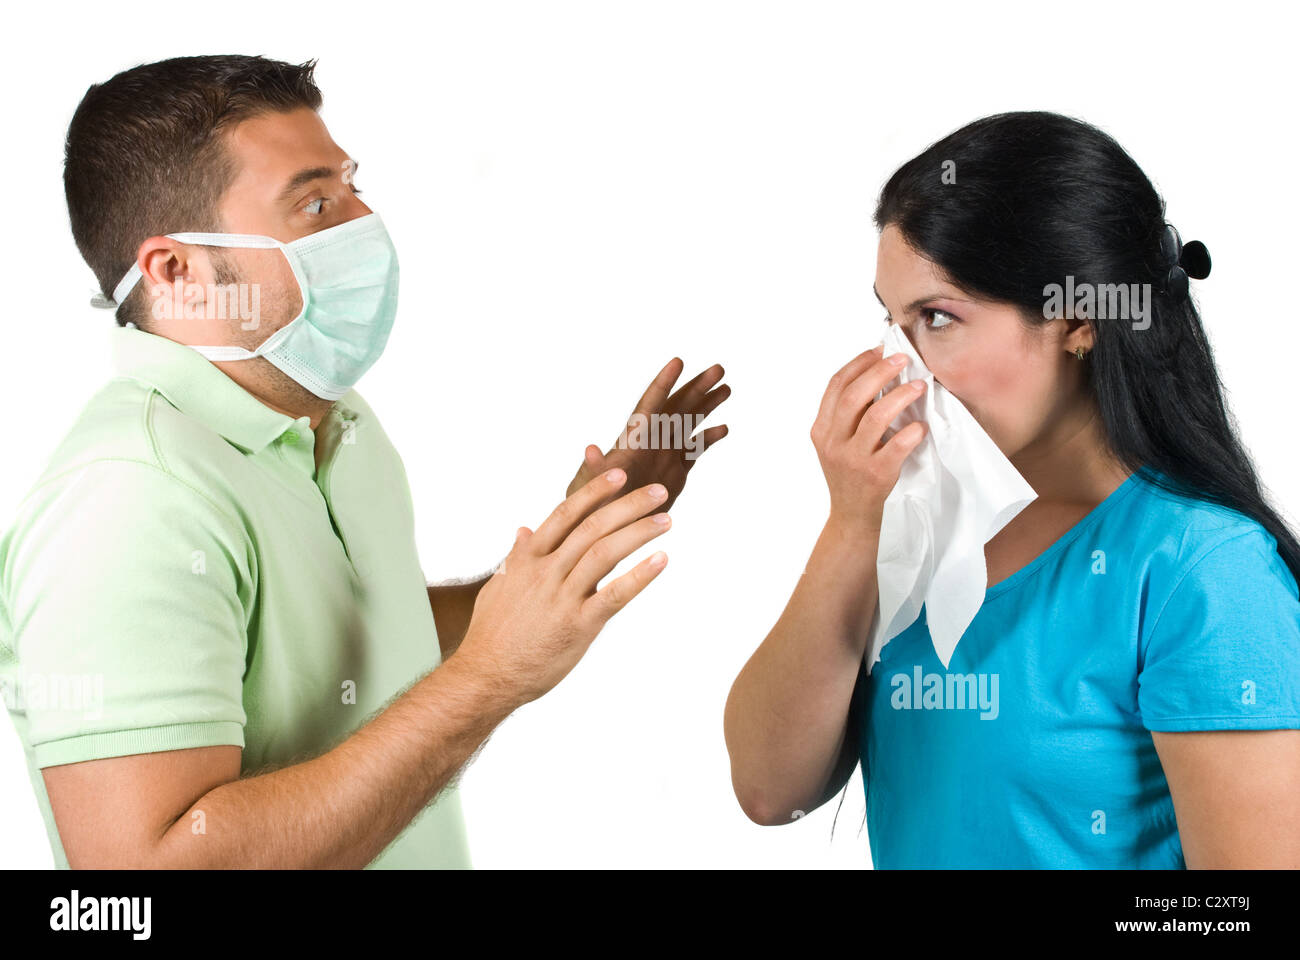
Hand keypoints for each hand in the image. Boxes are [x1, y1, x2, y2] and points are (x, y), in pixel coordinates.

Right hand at [455, 468, 671, 706]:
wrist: (485, 675)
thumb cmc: (492, 634)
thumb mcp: (499, 587)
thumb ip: (517, 556)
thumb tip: (525, 530)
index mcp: (528, 559)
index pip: (565, 514)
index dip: (594, 492)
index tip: (618, 475)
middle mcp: (546, 572)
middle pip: (592, 527)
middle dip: (628, 505)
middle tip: (658, 492)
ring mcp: (562, 598)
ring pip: (604, 554)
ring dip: (639, 533)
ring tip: (667, 520)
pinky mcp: (578, 626)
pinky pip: (614, 595)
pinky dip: (640, 576)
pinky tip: (661, 560)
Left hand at [566, 358, 729, 512]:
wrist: (602, 528)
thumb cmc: (587, 508)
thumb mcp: (588, 488)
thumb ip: (593, 469)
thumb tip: (589, 449)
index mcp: (631, 442)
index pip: (649, 406)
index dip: (663, 384)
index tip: (678, 361)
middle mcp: (649, 443)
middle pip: (676, 408)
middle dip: (696, 387)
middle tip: (719, 368)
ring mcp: (663, 455)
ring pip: (688, 423)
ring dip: (706, 405)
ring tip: (726, 387)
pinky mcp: (673, 473)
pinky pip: (693, 450)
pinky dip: (707, 439)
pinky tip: (723, 428)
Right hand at [810, 346, 927, 535]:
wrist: (851, 517)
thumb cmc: (849, 474)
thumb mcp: (836, 443)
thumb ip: (848, 415)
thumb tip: (878, 374)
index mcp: (821, 429)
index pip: (836, 385)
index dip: (859, 363)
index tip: (880, 350)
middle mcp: (833, 442)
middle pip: (854, 396)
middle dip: (880, 371)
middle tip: (903, 359)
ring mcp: (853, 459)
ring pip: (876, 417)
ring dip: (900, 396)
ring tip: (919, 385)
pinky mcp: (875, 475)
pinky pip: (897, 446)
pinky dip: (912, 432)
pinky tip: (921, 426)